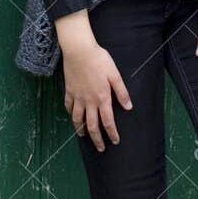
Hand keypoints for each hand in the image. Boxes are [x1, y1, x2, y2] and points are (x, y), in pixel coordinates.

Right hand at [57, 17, 132, 151]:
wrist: (79, 50)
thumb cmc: (99, 60)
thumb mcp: (115, 75)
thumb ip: (121, 92)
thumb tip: (129, 107)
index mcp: (102, 98)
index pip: (108, 121)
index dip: (112, 133)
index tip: (115, 141)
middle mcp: (89, 101)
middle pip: (92, 125)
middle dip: (97, 139)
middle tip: (100, 148)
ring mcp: (77, 97)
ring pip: (77, 119)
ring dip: (81, 130)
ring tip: (83, 136)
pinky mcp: (69, 91)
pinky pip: (68, 106)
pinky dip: (70, 114)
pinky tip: (72, 116)